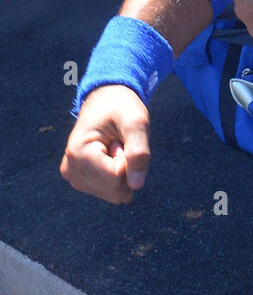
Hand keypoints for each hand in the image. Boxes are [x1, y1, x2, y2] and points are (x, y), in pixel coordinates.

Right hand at [60, 85, 150, 204]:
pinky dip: (117, 174)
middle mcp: (70, 170)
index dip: (128, 160)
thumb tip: (137, 185)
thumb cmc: (121, 107)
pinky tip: (110, 154)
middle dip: (126, 168)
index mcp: (78, 153)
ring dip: (122, 170)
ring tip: (114, 146)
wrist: (106, 100)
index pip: (115, 179)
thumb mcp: (136, 121)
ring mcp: (74, 178)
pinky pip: (111, 191)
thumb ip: (139, 151)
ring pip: (114, 194)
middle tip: (119, 143)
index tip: (119, 139)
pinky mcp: (81, 181)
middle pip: (114, 192)